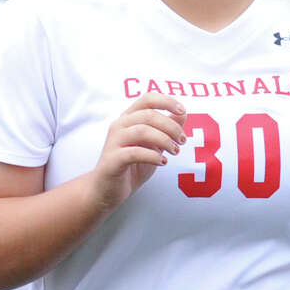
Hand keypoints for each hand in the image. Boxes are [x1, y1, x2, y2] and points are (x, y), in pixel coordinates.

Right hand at [89, 93, 186, 209]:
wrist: (107, 190)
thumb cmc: (131, 166)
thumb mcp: (154, 146)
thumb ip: (165, 130)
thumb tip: (183, 114)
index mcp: (128, 118)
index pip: (147, 99)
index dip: (167, 101)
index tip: (182, 111)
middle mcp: (119, 126)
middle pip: (149, 115)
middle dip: (171, 126)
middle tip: (182, 140)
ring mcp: (114, 142)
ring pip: (142, 131)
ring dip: (164, 140)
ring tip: (175, 151)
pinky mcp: (113, 160)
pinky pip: (135, 152)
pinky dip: (153, 156)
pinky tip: (162, 162)